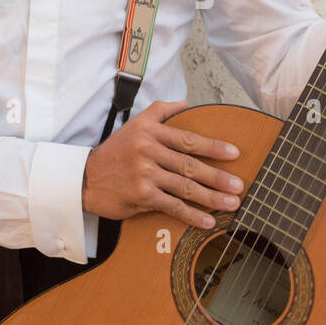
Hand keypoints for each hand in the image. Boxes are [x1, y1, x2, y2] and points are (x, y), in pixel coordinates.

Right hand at [81, 99, 243, 229]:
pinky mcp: (141, 195)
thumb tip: (186, 103)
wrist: (86, 178)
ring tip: (231, 203)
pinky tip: (208, 221)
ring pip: (184, 187)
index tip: (234, 153)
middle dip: (217, 176)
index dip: (212, 146)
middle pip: (189, 165)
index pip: (186, 139)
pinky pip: (172, 206)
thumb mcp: (134, 124)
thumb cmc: (115, 152)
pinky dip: (192, 215)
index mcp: (148, 131)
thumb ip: (160, 112)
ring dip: (211, 198)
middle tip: (239, 185)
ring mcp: (144, 174)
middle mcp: (147, 150)